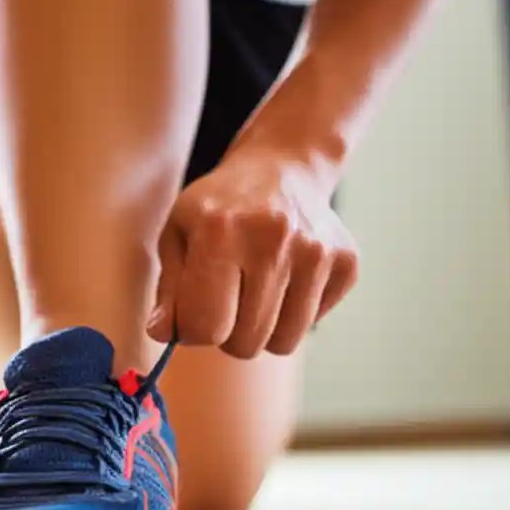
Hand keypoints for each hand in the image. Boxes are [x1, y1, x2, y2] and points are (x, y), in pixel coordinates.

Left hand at [148, 152, 357, 357]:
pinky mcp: (346, 262)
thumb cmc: (218, 209)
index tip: (192, 317)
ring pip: (283, 342)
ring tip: (253, 294)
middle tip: (225, 305)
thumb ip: (168, 289)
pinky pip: (311, 324)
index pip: (206, 325)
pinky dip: (293, 313)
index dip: (192, 332)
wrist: (282, 166)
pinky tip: (284, 278)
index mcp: (221, 231)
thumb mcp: (178, 234)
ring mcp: (315, 251)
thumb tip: (163, 333)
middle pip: (246, 343)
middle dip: (228, 336)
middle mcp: (273, 240)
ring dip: (263, 331)